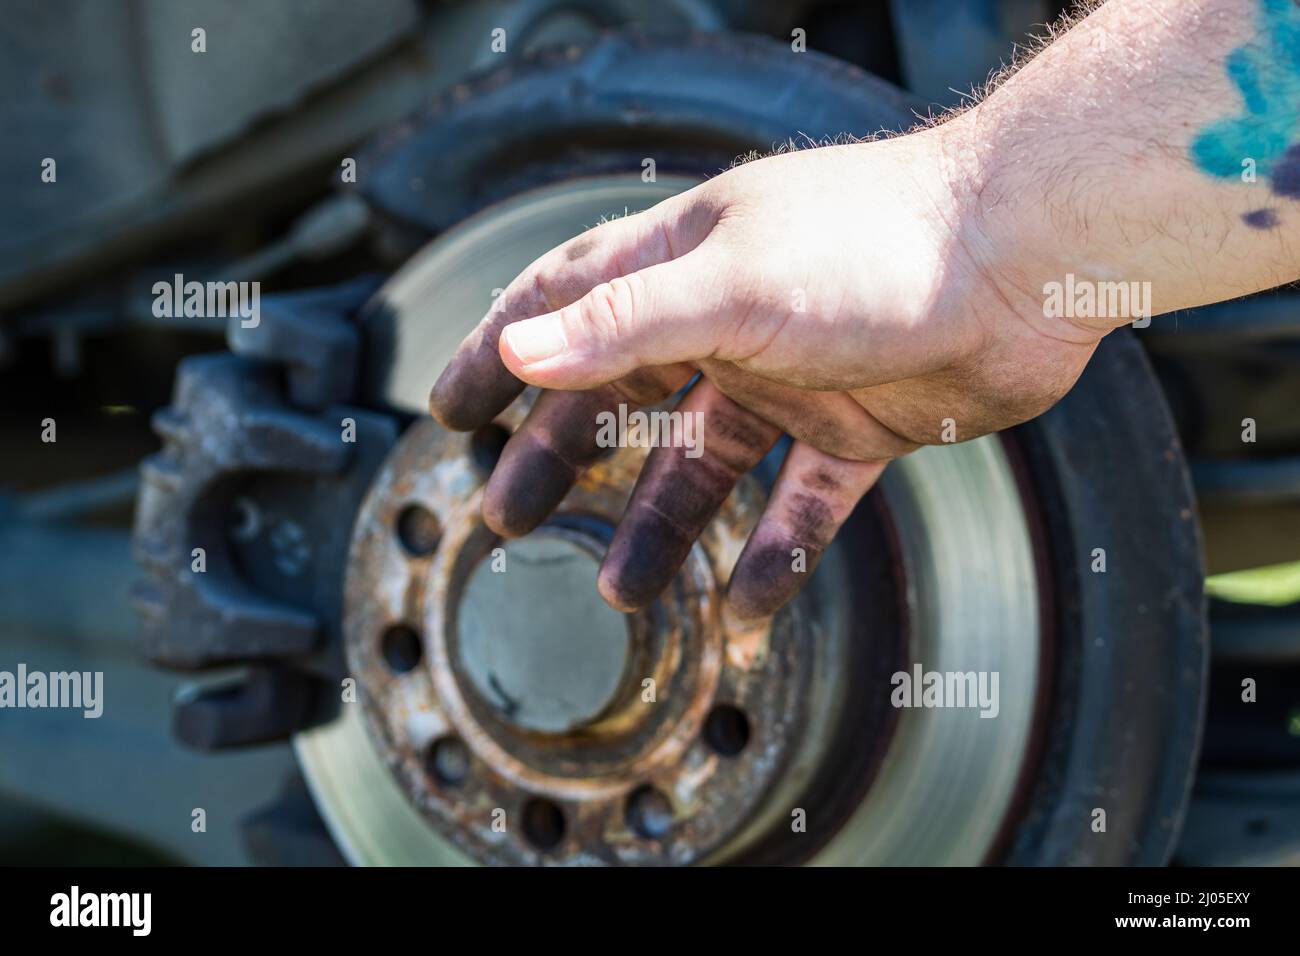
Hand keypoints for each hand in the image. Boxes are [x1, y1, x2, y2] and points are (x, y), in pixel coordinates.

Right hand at [428, 118, 1103, 617]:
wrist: (1029, 261)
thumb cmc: (880, 245)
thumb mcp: (731, 285)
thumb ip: (622, 324)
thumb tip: (518, 348)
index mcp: (687, 263)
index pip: (565, 302)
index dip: (502, 350)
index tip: (452, 411)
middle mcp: (731, 317)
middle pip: (622, 394)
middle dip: (564, 455)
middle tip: (510, 517)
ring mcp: (793, 375)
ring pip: (704, 462)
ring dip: (659, 526)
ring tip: (618, 590)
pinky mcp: (858, 427)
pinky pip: (799, 504)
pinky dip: (770, 555)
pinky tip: (746, 608)